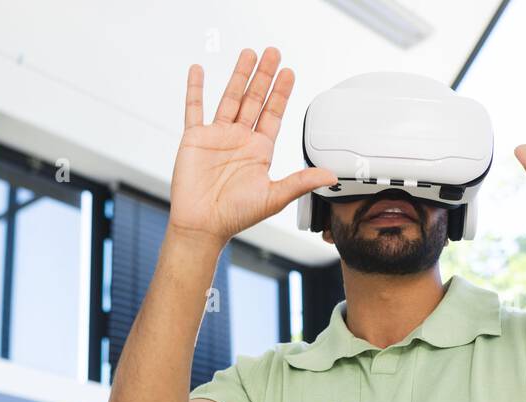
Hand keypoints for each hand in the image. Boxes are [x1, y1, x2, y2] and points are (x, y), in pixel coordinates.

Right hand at [167, 47, 338, 244]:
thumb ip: (301, 181)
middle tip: (273, 53)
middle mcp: (239, 140)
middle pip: (254, 100)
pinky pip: (194, 108)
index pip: (273, 114)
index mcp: (259, 150)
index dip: (281, 93)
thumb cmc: (236, 215)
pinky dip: (195, 89)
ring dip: (239, 75)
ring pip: (230, 98)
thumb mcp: (274, 197)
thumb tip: (331, 176)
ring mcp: (217, 136)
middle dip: (264, 76)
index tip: (289, 73)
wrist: (203, 225)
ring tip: (248, 53)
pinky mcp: (194, 138)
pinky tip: (198, 70)